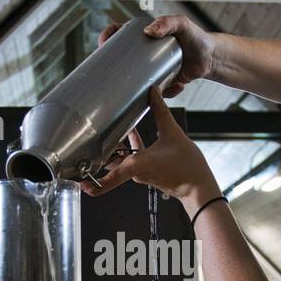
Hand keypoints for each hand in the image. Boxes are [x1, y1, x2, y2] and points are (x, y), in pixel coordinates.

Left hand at [79, 86, 220, 216]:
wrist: (199, 187)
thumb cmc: (188, 168)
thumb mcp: (173, 133)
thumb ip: (160, 112)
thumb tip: (153, 94)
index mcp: (137, 165)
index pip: (110, 177)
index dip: (94, 182)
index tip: (81, 183)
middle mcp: (135, 172)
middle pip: (110, 164)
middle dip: (97, 156)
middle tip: (84, 147)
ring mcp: (140, 173)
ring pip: (120, 161)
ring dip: (113, 149)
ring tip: (105, 132)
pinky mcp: (146, 172)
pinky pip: (131, 160)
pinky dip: (128, 148)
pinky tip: (130, 135)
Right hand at [97, 15, 215, 97]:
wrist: (211, 58)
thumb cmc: (196, 37)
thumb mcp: (182, 24)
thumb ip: (167, 23)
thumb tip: (148, 31)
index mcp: (145, 36)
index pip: (120, 33)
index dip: (108, 37)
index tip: (103, 43)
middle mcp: (144, 54)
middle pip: (121, 60)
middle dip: (113, 67)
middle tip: (114, 71)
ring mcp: (151, 70)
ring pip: (135, 81)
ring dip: (135, 86)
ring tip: (150, 84)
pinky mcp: (160, 84)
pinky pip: (153, 92)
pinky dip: (163, 92)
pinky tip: (176, 86)